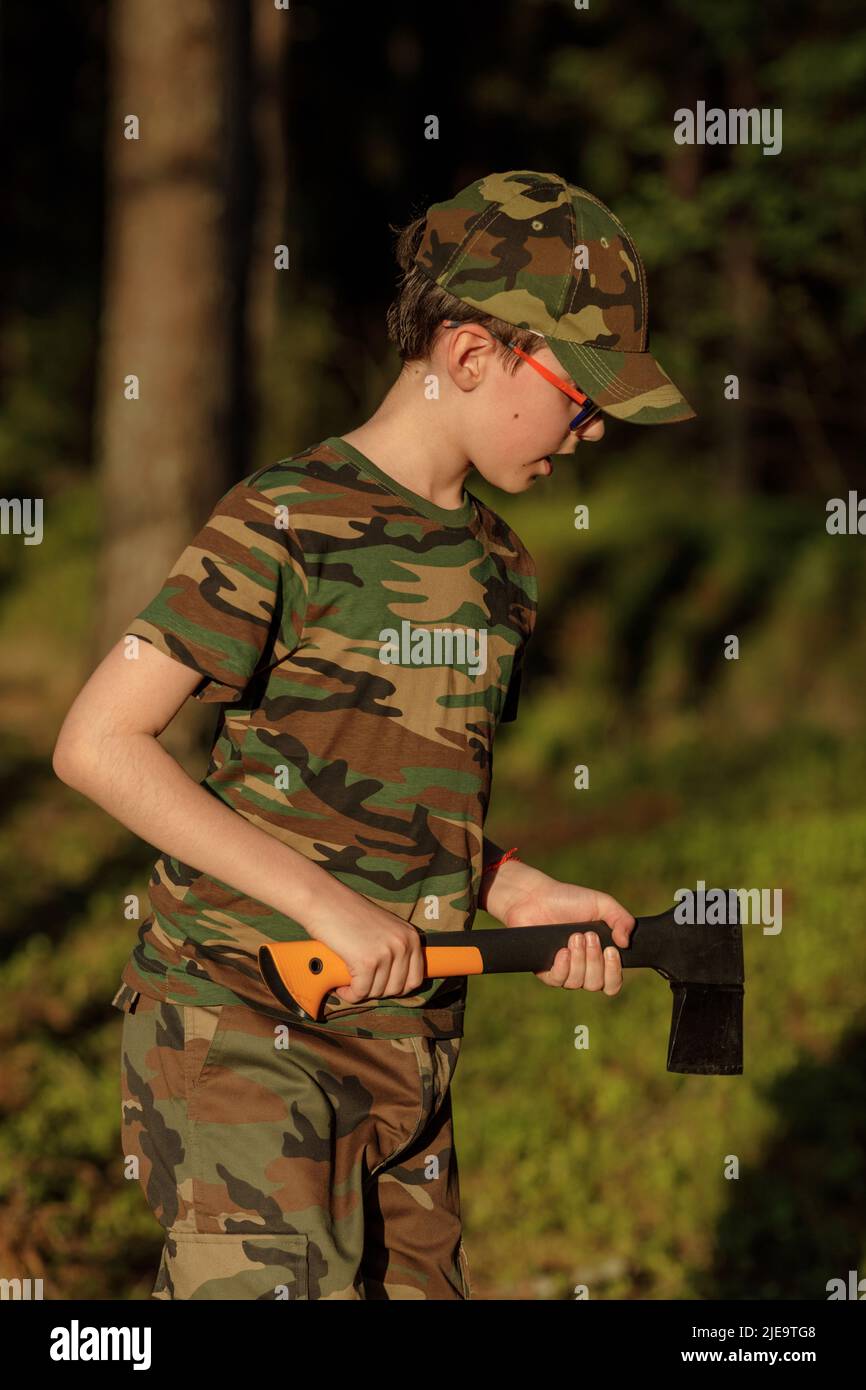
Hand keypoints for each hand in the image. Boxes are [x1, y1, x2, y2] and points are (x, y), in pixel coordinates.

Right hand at [312, 902, 426, 1004]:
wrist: (324, 900)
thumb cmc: (348, 913)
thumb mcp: (384, 928)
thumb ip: (395, 948)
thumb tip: (397, 981)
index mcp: (411, 936)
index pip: (415, 979)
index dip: (397, 988)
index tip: (382, 986)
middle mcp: (403, 944)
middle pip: (397, 989)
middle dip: (377, 991)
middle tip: (362, 983)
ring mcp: (387, 953)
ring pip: (378, 992)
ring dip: (362, 992)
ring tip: (350, 982)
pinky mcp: (367, 962)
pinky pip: (361, 992)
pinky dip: (350, 994)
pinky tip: (342, 986)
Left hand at [503, 876, 634, 995]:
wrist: (535, 896)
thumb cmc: (568, 900)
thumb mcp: (602, 904)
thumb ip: (622, 919)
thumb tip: (626, 943)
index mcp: (598, 956)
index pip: (612, 982)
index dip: (614, 973)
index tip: (611, 951)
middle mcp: (582, 968)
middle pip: (596, 984)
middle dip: (595, 961)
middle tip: (588, 936)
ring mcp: (563, 970)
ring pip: (578, 983)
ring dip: (579, 959)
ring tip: (574, 936)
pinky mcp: (544, 970)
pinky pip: (557, 980)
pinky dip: (563, 967)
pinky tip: (563, 951)